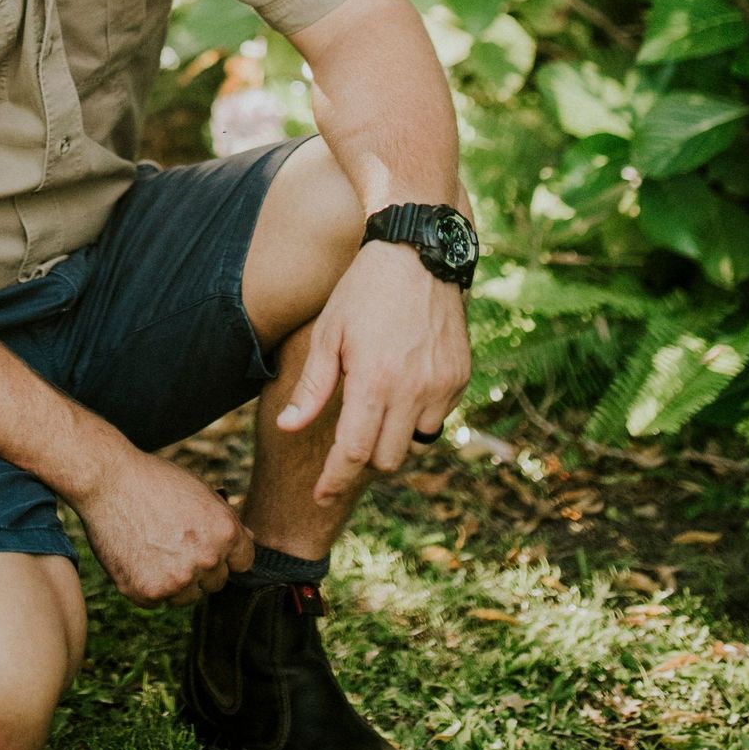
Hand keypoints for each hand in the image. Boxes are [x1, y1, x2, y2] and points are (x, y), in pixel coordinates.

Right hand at [73, 447, 254, 607]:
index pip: (243, 562)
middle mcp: (206, 559)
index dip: (224, 551)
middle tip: (172, 540)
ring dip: (176, 581)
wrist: (106, 481)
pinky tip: (137, 556)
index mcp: (224, 533)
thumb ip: (226, 519)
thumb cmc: (154, 480)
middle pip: (216, 582)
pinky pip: (158, 601)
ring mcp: (177, 580)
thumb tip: (249, 539)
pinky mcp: (147, 593)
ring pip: (188, 596)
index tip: (204, 540)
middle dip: (200, 566)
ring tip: (153, 547)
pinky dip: (148, 585)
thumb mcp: (199, 491)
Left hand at [275, 244, 471, 506]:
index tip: (320, 495)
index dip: (335, 480)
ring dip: (392, 435)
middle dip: (363, 459)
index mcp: (374, 382)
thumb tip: (288, 427)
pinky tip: (402, 384)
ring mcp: (442, 385)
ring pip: (414, 442)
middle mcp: (413, 390)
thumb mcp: (328, 334)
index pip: (354, 454)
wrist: (418, 253)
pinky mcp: (460, 377)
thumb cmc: (362, 291)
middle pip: (386, 459)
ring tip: (375, 404)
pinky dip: (417, 413)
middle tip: (347, 441)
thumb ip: (312, 387)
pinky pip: (437, 416)